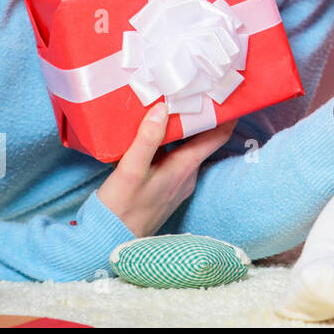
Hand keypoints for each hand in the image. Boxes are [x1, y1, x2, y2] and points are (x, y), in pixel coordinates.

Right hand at [97, 103, 235, 236]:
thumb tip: (163, 108)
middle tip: (200, 88)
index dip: (226, 113)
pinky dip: (174, 142)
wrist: (108, 244)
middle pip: (206, 139)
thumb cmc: (120, 208)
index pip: (218, 135)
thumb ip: (147, 139)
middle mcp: (189, 175)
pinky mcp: (166, 188)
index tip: (225, 91)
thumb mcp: (130, 171)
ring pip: (190, 148)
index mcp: (185, 167)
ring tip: (181, 101)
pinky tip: (159, 132)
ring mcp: (178, 183)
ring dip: (189, 128)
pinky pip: (177, 158)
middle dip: (205, 115)